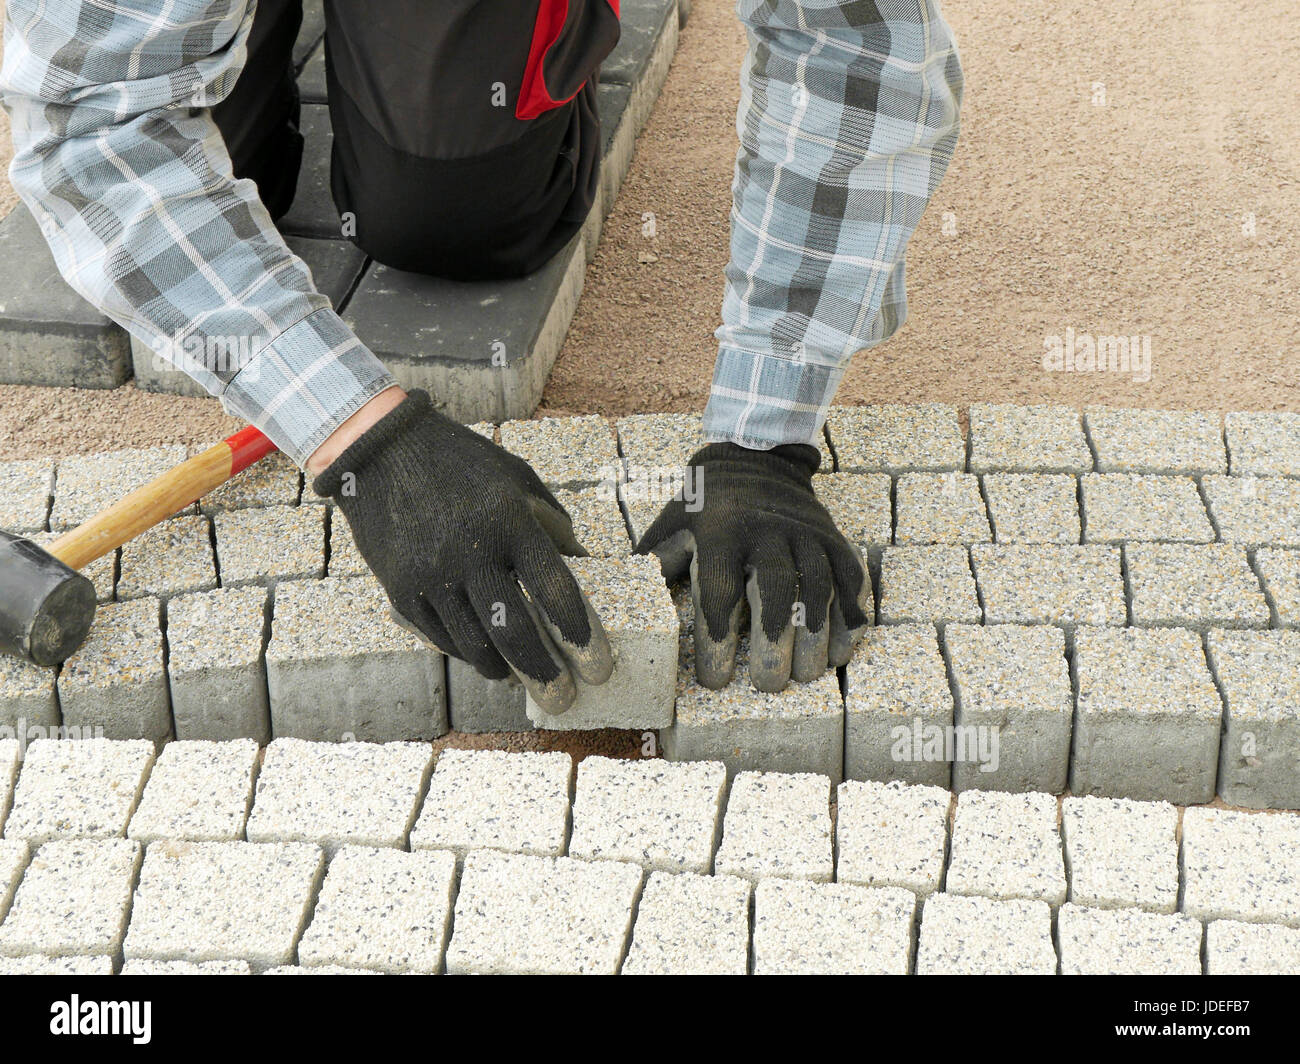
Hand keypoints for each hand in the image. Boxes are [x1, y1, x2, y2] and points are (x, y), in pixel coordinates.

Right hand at [311, 389, 612, 713]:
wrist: (380, 450)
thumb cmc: (461, 462)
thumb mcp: (515, 478)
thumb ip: (552, 522)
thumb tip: (585, 566)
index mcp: (509, 520)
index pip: (554, 589)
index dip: (582, 633)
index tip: (597, 663)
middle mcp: (470, 550)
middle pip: (514, 631)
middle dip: (545, 674)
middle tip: (564, 698)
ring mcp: (431, 574)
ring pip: (475, 645)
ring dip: (505, 670)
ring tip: (523, 678)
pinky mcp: (401, 589)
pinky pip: (440, 638)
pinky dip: (467, 654)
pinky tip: (484, 658)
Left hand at [637, 442, 869, 691]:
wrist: (754, 455)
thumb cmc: (703, 506)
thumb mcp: (671, 527)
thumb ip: (654, 568)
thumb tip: (616, 614)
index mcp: (718, 532)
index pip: (718, 590)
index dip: (717, 639)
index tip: (715, 679)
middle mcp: (765, 530)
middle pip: (775, 589)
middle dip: (773, 642)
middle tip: (767, 684)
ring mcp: (804, 532)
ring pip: (818, 587)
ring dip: (816, 636)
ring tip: (808, 676)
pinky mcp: (832, 537)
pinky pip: (849, 577)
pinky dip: (851, 614)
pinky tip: (842, 650)